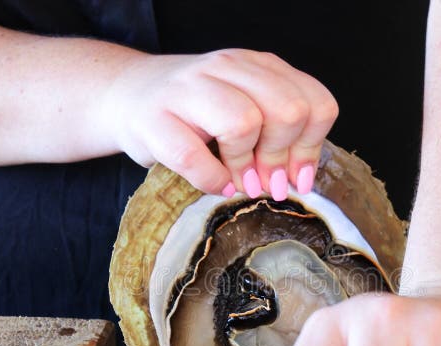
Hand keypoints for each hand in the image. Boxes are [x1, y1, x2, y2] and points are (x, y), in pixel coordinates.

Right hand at [100, 49, 338, 197]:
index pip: (314, 102)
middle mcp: (228, 68)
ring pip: (244, 123)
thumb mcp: (245, 109)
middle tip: (269, 183)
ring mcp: (189, 88)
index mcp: (258, 66)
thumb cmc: (194, 113)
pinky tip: (217, 184)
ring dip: (247, 166)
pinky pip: (194, 157)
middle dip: (283, 157)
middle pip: (288, 111)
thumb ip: (277, 134)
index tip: (299, 178)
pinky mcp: (154, 118)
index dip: (312, 148)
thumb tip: (300, 180)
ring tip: (242, 183)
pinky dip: (212, 180)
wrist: (127, 96)